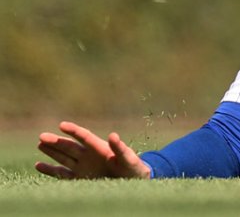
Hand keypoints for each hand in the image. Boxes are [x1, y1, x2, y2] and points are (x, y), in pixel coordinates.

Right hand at [36, 121, 150, 179]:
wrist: (133, 181)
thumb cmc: (134, 168)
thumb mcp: (129, 158)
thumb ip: (120, 148)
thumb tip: (113, 135)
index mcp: (101, 148)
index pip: (84, 137)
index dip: (74, 131)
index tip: (62, 125)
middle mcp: (89, 156)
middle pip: (70, 146)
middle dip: (56, 141)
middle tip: (41, 136)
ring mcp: (83, 166)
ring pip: (64, 157)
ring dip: (52, 151)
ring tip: (40, 144)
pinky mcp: (80, 178)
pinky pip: (62, 173)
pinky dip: (50, 170)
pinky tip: (39, 165)